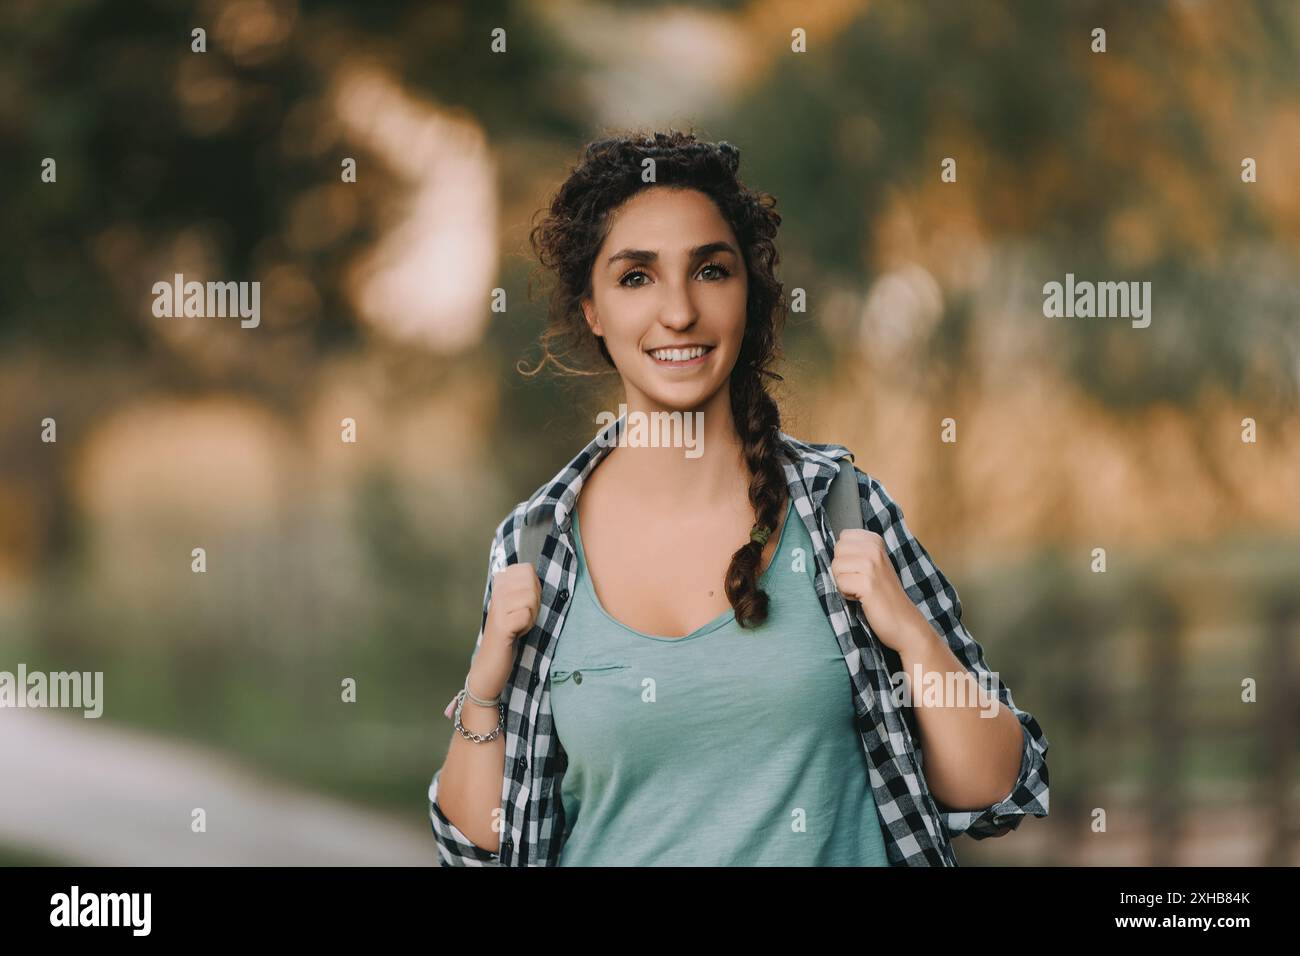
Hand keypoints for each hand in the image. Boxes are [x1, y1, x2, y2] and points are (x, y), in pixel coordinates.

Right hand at [483, 562, 541, 646]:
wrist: (492, 658)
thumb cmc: (510, 629)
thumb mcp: (516, 602)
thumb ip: (524, 585)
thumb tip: (532, 570)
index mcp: (500, 583)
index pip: (527, 569)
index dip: (534, 586)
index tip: (523, 602)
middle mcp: (496, 591)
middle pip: (531, 584)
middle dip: (534, 603)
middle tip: (522, 616)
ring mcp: (498, 607)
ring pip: (531, 599)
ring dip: (531, 616)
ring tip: (518, 624)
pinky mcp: (502, 624)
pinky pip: (526, 615)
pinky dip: (526, 626)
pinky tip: (516, 632)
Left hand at [830, 529, 930, 653]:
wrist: (902, 620)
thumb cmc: (883, 593)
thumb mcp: (874, 563)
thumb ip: (856, 551)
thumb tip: (834, 547)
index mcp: (875, 541)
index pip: (843, 537)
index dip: (845, 556)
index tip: (860, 568)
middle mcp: (874, 549)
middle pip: (837, 551)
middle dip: (842, 569)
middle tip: (859, 581)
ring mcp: (871, 566)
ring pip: (836, 567)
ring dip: (843, 583)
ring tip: (861, 590)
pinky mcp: (866, 584)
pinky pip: (840, 583)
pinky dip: (846, 594)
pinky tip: (861, 598)